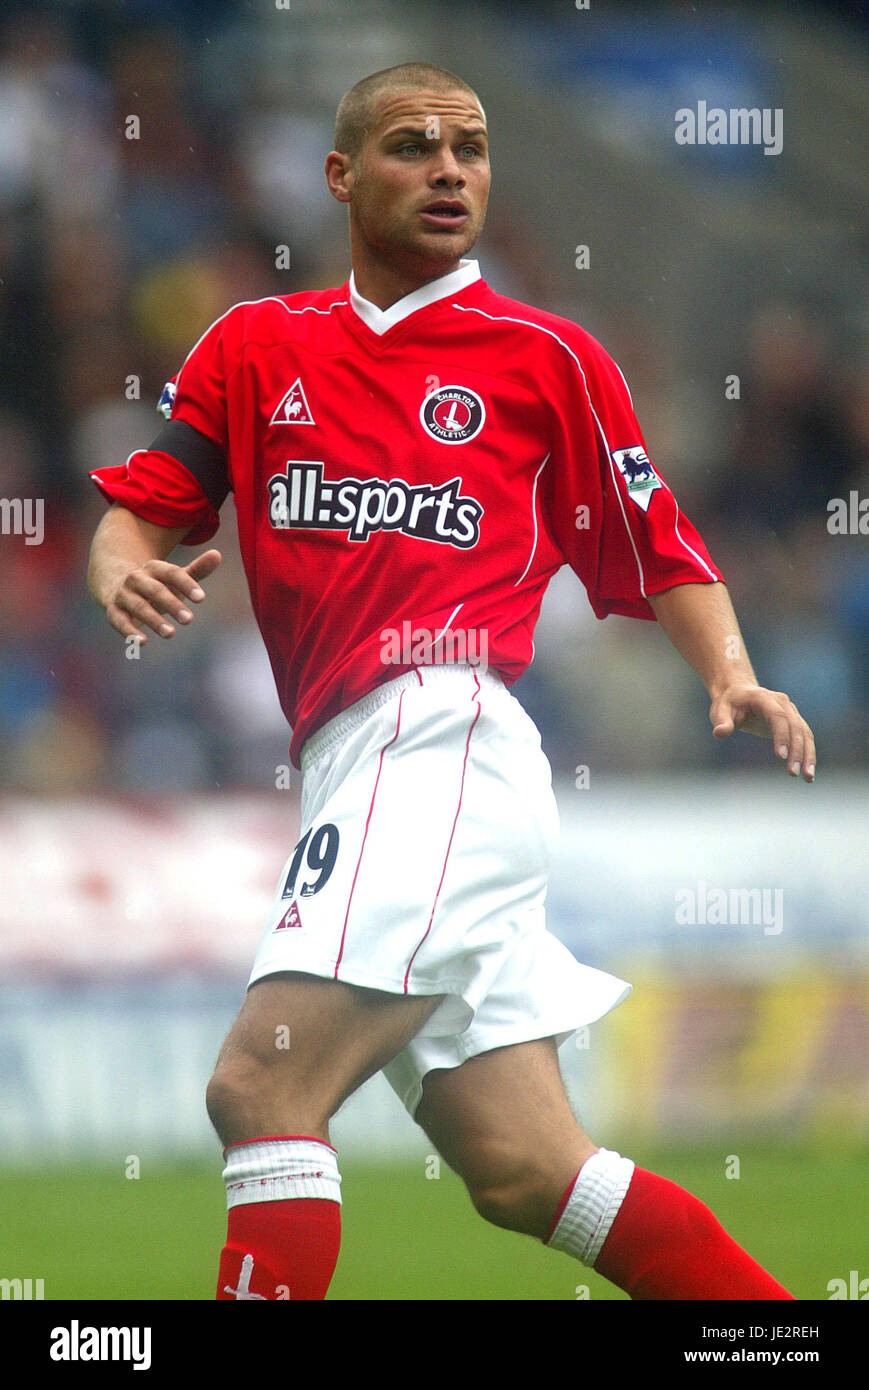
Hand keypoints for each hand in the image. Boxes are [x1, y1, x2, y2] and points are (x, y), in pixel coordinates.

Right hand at [104, 549, 221, 643]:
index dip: (186, 584)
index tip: (201, 598)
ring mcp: (123, 595)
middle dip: (172, 604)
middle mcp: (137, 579)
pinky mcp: (114, 611)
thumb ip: (197, 570)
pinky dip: (129, 632)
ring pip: (138, 606)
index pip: (172, 573)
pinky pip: (119, 621)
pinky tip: (142, 642)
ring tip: (171, 633)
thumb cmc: (156, 584)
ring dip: (153, 620)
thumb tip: (217, 554)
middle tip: (189, 620)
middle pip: (155, 590)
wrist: (115, 584)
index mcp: (154, 568)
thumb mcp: (175, 577)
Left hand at [710, 683, 815, 780]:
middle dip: (797, 750)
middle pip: (795, 726)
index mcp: (764, 697)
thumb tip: (719, 733)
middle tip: (793, 773)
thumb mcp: (720, 711)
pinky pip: (805, 738)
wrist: (739, 693)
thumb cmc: (728, 704)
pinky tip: (808, 773)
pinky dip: (808, 754)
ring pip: (805, 733)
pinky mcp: (794, 722)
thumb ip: (722, 722)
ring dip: (808, 755)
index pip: (777, 716)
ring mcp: (791, 711)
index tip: (781, 756)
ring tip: (808, 777)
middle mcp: (782, 703)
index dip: (781, 735)